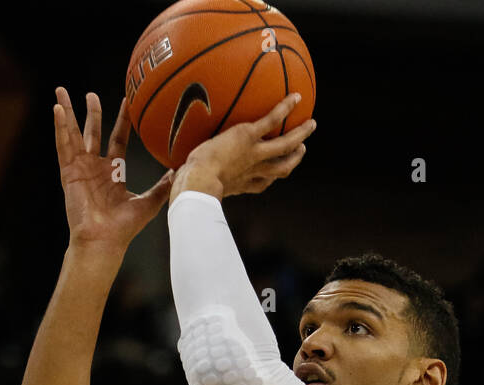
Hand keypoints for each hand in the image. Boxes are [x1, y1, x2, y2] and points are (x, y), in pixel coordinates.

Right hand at [54, 88, 173, 252]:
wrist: (104, 240)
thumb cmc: (124, 227)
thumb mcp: (150, 202)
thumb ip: (164, 185)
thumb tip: (181, 169)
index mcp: (113, 171)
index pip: (117, 139)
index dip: (122, 120)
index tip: (126, 101)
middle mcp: (95, 167)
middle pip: (92, 132)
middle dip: (91, 112)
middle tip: (90, 93)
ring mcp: (80, 168)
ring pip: (73, 134)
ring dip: (67, 112)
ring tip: (61, 90)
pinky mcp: (68, 172)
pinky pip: (62, 145)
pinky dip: (59, 127)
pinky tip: (57, 109)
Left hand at [171, 93, 315, 200]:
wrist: (198, 184)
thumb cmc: (189, 189)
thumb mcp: (191, 185)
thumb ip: (188, 178)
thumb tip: (172, 175)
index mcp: (241, 184)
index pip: (261, 183)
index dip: (270, 178)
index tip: (272, 174)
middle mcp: (253, 170)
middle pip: (282, 167)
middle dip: (294, 159)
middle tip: (302, 150)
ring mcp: (254, 154)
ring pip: (286, 144)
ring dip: (300, 134)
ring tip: (311, 124)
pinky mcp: (249, 137)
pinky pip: (273, 120)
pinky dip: (286, 108)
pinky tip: (296, 97)